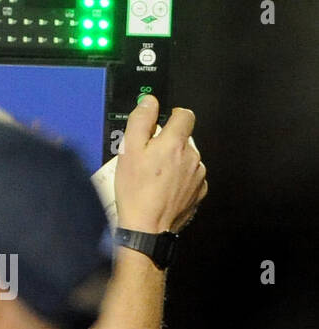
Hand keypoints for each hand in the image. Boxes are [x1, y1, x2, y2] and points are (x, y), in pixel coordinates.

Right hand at [113, 95, 207, 234]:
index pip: (185, 115)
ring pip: (187, 158)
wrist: (147, 227)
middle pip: (184, 138)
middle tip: (147, 158)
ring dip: (174, 161)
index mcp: (175, 143)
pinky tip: (163, 188)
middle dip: (168, 143)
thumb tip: (149, 101)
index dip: (172, 115)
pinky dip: (179, 178)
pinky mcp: (199, 192)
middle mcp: (193, 157)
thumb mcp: (128, 150)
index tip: (160, 124)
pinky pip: (191, 177)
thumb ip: (141, 120)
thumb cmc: (135, 189)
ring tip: (154, 176)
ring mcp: (199, 176)